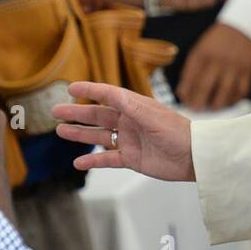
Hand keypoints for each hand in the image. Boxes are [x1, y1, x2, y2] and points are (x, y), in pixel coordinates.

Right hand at [53, 81, 194, 180]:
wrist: (194, 157)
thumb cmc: (178, 133)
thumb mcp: (152, 116)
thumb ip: (129, 106)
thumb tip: (109, 93)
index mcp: (135, 107)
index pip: (108, 95)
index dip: (89, 90)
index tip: (70, 87)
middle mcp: (130, 121)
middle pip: (98, 116)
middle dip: (77, 113)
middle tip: (56, 110)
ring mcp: (129, 140)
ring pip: (99, 136)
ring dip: (80, 134)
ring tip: (60, 130)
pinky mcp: (132, 159)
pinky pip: (107, 159)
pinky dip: (92, 160)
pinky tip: (78, 161)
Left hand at [177, 22, 250, 110]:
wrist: (241, 27)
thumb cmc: (215, 42)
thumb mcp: (199, 49)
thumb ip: (191, 69)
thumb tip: (184, 93)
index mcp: (202, 54)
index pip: (189, 79)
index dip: (185, 93)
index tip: (185, 100)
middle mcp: (217, 61)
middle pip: (204, 88)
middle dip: (197, 103)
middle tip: (196, 109)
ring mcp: (233, 66)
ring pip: (224, 93)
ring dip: (216, 105)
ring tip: (212, 107)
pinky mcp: (248, 70)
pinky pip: (241, 91)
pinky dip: (234, 100)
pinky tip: (228, 101)